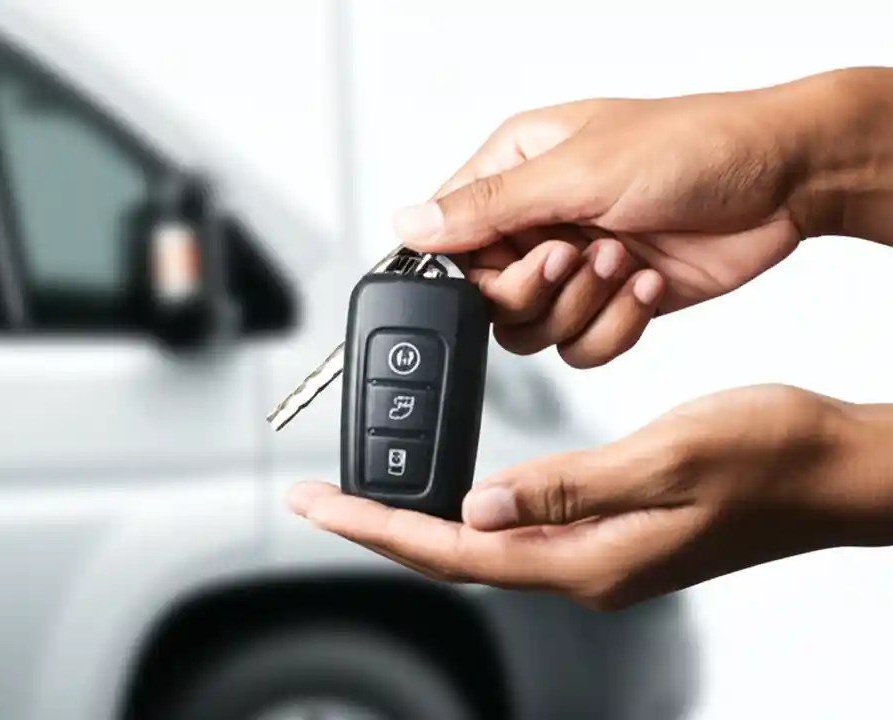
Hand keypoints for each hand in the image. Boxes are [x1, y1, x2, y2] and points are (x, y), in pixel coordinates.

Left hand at [288, 384, 892, 610]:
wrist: (840, 471)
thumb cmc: (774, 457)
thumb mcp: (669, 457)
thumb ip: (571, 487)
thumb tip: (479, 506)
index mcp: (590, 558)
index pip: (456, 550)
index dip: (377, 528)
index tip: (317, 505)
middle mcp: (586, 567)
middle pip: (455, 556)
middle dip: (378, 527)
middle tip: (316, 500)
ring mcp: (599, 556)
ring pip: (482, 544)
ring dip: (417, 521)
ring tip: (360, 496)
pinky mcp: (612, 534)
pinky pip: (518, 528)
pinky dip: (469, 510)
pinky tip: (452, 493)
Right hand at [392, 68, 892, 367]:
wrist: (787, 181)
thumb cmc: (694, 146)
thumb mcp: (579, 171)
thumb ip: (489, 207)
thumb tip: (407, 223)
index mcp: (513, 170)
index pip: (447, 239)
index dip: (468, 269)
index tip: (512, 264)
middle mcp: (535, 220)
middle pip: (484, 297)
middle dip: (535, 290)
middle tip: (576, 255)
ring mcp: (572, 265)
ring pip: (529, 332)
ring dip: (580, 308)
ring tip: (622, 262)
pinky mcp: (607, 302)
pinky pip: (577, 348)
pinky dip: (613, 329)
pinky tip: (645, 286)